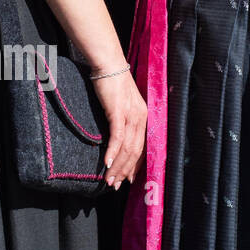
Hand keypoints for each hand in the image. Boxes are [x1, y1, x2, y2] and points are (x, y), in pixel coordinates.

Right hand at [93, 68, 145, 189]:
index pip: (143, 148)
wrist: (108, 64)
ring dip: (117, 166)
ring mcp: (131, 116)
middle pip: (136, 152)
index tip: (127, 179)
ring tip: (108, 180)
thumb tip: (116, 135)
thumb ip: (122, 119)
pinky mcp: (119, 112)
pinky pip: (117, 138)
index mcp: (143, 117)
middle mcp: (141, 118)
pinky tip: (106, 163)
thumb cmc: (112, 83)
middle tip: (115, 185)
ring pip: (127, 149)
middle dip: (125, 171)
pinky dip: (112, 152)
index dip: (135, 166)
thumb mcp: (121, 104)